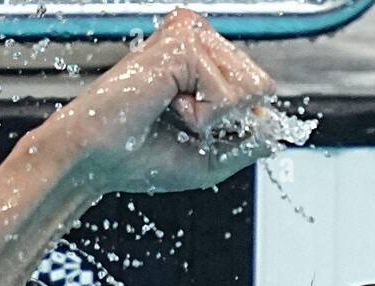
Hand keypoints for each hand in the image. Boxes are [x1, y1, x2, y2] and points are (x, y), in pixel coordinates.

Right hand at [45, 7, 279, 195]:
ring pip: (250, 86)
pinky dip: (203, 115)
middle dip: (229, 120)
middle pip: (261, 85)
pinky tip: (168, 106)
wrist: (95, 160)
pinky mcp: (182, 43)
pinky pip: (228, 92)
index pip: (259, 87)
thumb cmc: (139, 158)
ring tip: (172, 112)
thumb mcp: (210, 160)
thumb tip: (279, 131)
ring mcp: (190, 36)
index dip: (239, 122)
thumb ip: (248, 144)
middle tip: (180, 121)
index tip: (193, 129)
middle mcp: (197, 39)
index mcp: (202, 58)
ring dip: (215, 117)